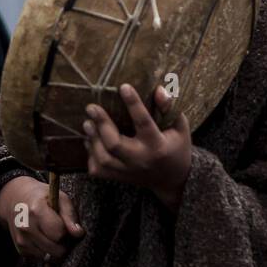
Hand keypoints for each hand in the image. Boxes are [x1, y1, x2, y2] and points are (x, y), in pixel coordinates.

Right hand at [0, 175, 83, 261]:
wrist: (17, 200)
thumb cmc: (43, 198)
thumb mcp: (60, 199)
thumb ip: (70, 216)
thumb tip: (79, 234)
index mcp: (36, 211)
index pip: (60, 233)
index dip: (68, 232)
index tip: (66, 225)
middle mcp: (26, 227)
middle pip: (57, 250)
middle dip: (65, 244)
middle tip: (63, 233)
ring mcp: (22, 240)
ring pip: (51, 258)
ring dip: (56, 250)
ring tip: (53, 235)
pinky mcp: (21, 250)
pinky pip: (43, 259)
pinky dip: (47, 252)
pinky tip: (45, 239)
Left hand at [83, 84, 191, 210]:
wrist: (172, 179)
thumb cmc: (175, 147)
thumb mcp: (179, 127)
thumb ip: (169, 108)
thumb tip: (159, 89)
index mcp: (158, 145)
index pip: (144, 122)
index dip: (133, 104)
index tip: (124, 87)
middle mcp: (140, 160)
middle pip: (115, 144)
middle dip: (101, 124)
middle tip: (91, 107)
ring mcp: (127, 171)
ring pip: (103, 159)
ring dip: (92, 139)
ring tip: (87, 123)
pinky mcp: (118, 178)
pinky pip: (98, 169)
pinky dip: (91, 154)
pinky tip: (90, 140)